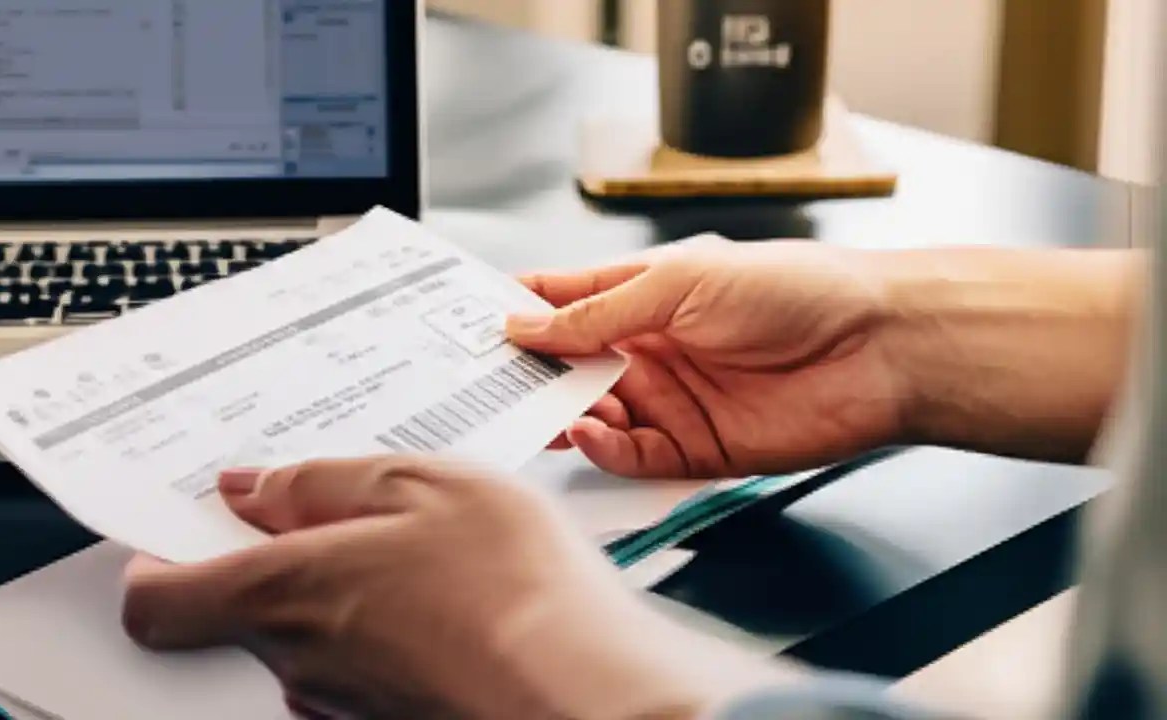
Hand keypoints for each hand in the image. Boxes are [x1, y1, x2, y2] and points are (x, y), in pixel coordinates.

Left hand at [122, 458, 791, 718]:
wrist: (585, 692)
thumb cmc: (514, 587)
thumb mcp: (421, 484)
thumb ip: (322, 483)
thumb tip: (256, 490)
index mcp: (285, 593)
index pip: (158, 599)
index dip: (160, 558)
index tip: (196, 521)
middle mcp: (298, 661)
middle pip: (241, 609)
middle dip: (280, 555)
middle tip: (345, 509)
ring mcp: (341, 700)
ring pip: (307, 635)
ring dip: (342, 591)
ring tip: (419, 550)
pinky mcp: (383, 718)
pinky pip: (356, 664)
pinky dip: (380, 629)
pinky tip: (443, 600)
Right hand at [508, 238, 906, 478]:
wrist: (877, 347)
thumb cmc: (794, 290)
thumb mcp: (680, 281)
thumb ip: (600, 311)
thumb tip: (527, 323)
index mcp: (645, 297)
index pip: (564, 303)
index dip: (518, 311)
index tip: (469, 322)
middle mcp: (652, 350)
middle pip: (569, 367)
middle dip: (529, 373)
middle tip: (488, 379)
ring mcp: (671, 401)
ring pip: (592, 415)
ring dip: (562, 413)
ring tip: (541, 407)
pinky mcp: (694, 450)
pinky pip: (632, 456)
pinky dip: (604, 448)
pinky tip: (591, 432)